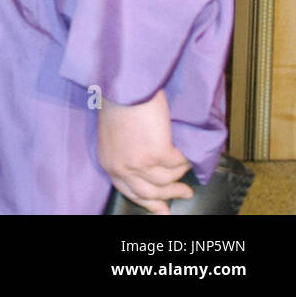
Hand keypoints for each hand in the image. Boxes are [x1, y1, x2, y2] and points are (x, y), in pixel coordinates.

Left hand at [96, 90, 193, 213]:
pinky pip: (179, 163)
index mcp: (109, 163)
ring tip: (188, 166)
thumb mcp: (116, 136)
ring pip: (168, 180)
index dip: (149, 203)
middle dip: (170, 195)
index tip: (164, 211)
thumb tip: (148, 172)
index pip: (130, 192)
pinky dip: (185, 158)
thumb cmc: (120, 103)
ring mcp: (140, 162)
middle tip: (187, 193)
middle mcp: (122, 167)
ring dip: (180, 173)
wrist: (125, 85)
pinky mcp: (158, 154)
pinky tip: (187, 150)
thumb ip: (127, 155)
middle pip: (151, 193)